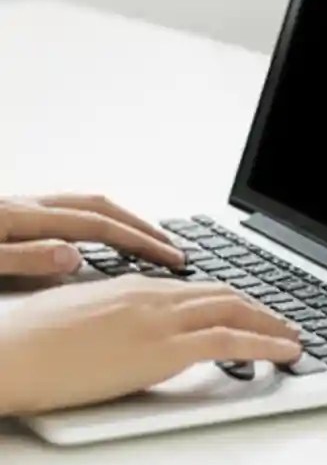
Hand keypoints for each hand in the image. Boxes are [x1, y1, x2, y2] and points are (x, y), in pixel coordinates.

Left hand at [0, 194, 183, 276]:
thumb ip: (24, 259)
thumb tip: (73, 256)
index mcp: (21, 216)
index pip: (97, 226)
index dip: (139, 241)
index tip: (171, 257)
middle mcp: (25, 206)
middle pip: (100, 208)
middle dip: (141, 226)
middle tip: (172, 247)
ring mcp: (18, 207)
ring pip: (84, 206)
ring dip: (121, 220)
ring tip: (144, 239)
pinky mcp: (9, 214)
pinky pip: (67, 211)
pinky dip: (96, 220)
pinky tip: (96, 237)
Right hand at [0, 275, 301, 414]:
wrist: (7, 356)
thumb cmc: (27, 344)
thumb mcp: (79, 319)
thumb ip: (115, 319)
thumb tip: (129, 334)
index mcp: (132, 286)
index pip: (197, 288)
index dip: (230, 300)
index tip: (248, 310)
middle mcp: (153, 295)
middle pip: (224, 295)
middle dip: (259, 309)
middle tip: (282, 323)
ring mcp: (161, 320)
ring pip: (236, 312)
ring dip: (272, 325)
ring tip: (293, 338)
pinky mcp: (163, 348)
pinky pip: (230, 341)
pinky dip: (267, 344)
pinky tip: (286, 352)